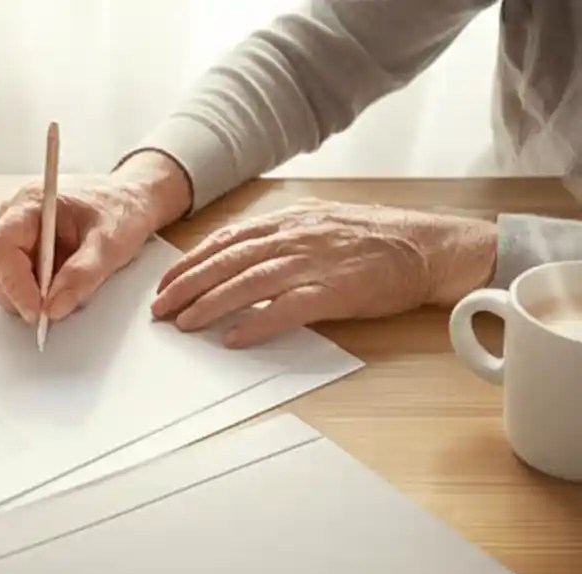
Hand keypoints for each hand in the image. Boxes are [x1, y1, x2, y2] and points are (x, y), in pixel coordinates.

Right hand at [0, 151, 189, 321]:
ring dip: (24, 296)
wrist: (129, 202)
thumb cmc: (120, 212)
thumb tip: (54, 309)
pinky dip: (31, 294)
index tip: (37, 311)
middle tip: (50, 310)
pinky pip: (12, 281)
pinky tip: (57, 288)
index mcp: (30, 204)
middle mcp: (12, 217)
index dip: (12, 283)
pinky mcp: (20, 251)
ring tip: (61, 292)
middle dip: (16, 295)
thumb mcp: (111, 244)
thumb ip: (83, 274)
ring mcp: (14, 236)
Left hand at [150, 199, 497, 346]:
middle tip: (159, 308)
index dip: (190, 262)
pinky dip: (257, 323)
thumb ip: (280, 235)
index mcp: (289, 220)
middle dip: (187, 285)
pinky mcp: (336, 291)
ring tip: (184, 323)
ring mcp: (314, 262)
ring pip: (249, 282)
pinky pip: (288, 308)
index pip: (226, 240)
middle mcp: (296, 237)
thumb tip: (238, 254)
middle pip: (227, 261)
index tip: (165, 281)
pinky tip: (234, 337)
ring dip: (210, 304)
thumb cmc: (374, 238)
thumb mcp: (320, 222)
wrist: (428, 246)